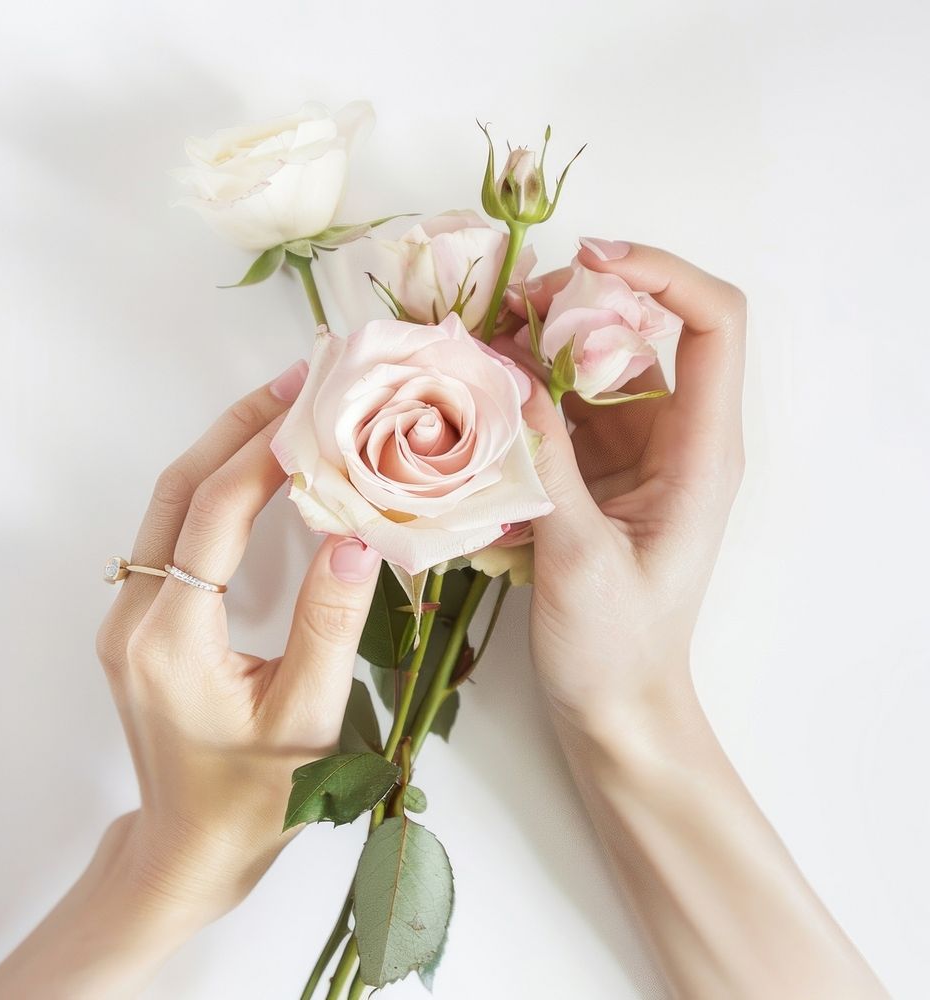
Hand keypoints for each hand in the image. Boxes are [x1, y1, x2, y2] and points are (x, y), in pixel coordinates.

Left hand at [93, 364, 383, 920]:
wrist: (190, 849)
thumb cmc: (255, 799)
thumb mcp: (306, 720)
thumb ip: (330, 626)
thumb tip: (360, 536)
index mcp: (172, 639)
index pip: (215, 514)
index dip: (264, 451)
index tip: (313, 404)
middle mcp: (135, 616)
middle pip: (178, 490)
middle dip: (237, 427)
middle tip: (297, 378)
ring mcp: (128, 617)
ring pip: (169, 505)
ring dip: (223, 449)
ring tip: (283, 407)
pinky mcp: (140, 621)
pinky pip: (173, 533)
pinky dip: (215, 488)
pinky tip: (258, 471)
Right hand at [506, 241, 745, 737]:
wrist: (616, 706)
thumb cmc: (616, 648)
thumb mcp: (579, 555)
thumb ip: (546, 463)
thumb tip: (506, 377)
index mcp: (702, 452)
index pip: (712, 323)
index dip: (658, 273)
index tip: (585, 262)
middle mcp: (675, 439)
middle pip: (641, 330)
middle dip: (574, 305)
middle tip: (500, 313)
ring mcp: (632, 454)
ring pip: (593, 366)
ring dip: (537, 347)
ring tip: (474, 348)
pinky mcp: (595, 473)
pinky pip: (562, 408)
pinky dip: (522, 392)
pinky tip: (478, 394)